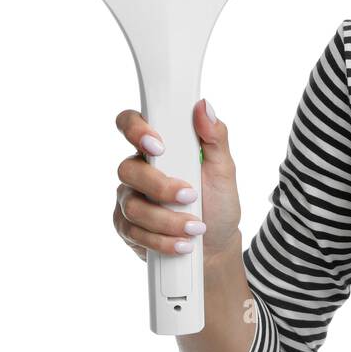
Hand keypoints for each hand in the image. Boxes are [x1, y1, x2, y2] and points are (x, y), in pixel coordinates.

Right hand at [112, 98, 241, 266]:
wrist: (215, 244)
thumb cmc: (218, 201)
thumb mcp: (224, 169)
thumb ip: (215, 137)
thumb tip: (204, 106)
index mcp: (159, 148)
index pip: (130, 124)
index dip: (135, 130)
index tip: (158, 145)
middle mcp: (138, 170)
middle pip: (127, 169)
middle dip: (160, 186)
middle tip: (190, 196)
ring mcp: (129, 199)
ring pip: (132, 206)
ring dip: (167, 219)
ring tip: (195, 228)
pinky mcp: (126, 227)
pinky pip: (133, 232)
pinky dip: (162, 240)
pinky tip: (182, 244)